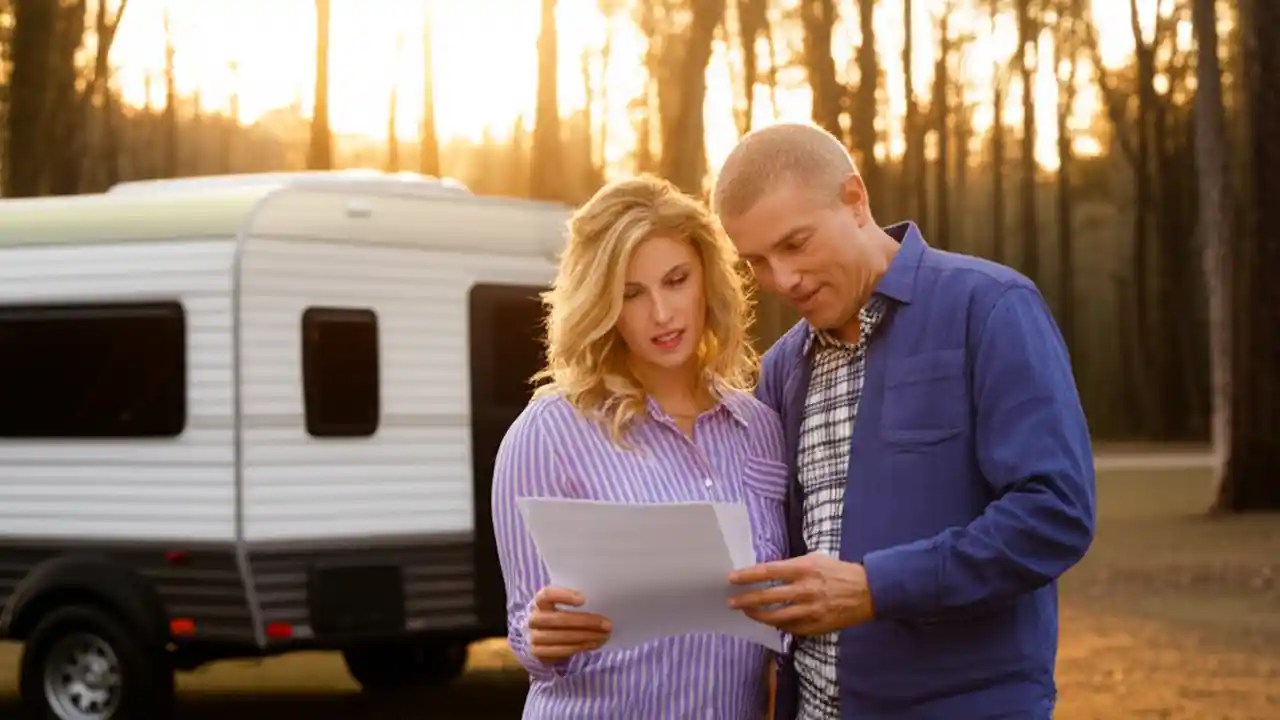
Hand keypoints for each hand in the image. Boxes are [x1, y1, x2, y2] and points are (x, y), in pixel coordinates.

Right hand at [527, 586, 611, 663]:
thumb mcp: (562, 604)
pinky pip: (562, 651)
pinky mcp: (539, 653)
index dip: (565, 596)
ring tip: (604, 635)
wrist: (540, 637)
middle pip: (560, 619)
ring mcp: (534, 637)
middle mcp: (534, 618)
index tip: (584, 599)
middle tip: (607, 624)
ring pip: (563, 637)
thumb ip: (575, 601)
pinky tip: (594, 643)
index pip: (548, 595)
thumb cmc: (558, 615)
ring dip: (587, 637)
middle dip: (587, 622)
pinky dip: (581, 647)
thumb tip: (601, 602)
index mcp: (539, 601)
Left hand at [727, 553, 874, 635]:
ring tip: (745, 612)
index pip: (768, 571)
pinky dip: (778, 624)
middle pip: (767, 596)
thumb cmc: (838, 572)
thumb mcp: (815, 559)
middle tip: (731, 601)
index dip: (747, 575)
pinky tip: (769, 621)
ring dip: (757, 615)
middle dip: (746, 599)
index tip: (732, 578)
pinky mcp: (815, 626)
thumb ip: (792, 566)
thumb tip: (768, 572)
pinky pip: (790, 627)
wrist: (867, 592)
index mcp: (803, 569)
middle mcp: (804, 590)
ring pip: (775, 616)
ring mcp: (809, 610)